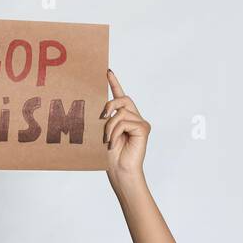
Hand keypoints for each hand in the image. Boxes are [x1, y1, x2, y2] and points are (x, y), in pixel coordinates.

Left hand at [101, 69, 149, 191]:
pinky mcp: (143, 128)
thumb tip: (98, 109)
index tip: (107, 71)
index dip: (114, 83)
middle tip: (101, 117)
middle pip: (123, 99)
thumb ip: (103, 119)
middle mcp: (133, 117)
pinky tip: (114, 142)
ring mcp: (140, 122)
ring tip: (107, 139)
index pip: (119, 96)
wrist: (119, 171)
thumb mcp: (102, 133)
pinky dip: (116, 132)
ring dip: (110, 126)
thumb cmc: (108, 156)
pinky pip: (125, 122)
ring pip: (121, 113)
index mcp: (122, 118)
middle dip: (110, 104)